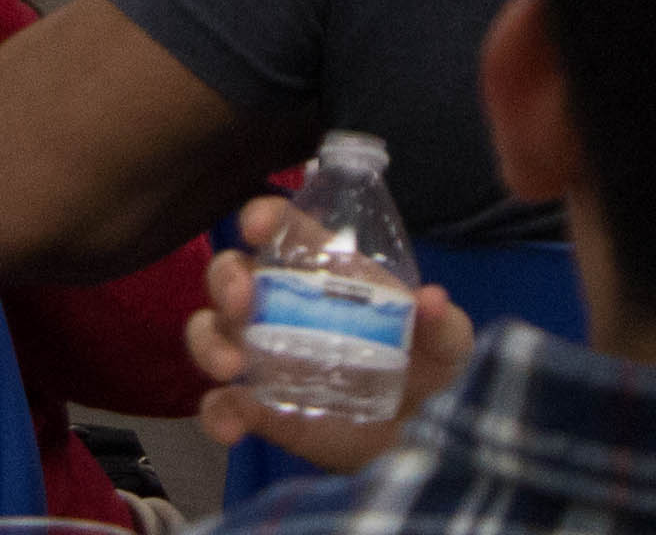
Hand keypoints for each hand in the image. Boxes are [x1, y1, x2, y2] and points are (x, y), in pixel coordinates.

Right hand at [186, 198, 473, 465]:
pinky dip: (216, 411)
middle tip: (240, 300)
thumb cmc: (424, 369)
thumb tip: (430, 301)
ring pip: (210, 331)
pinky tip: (231, 424)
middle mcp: (278, 305)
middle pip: (230, 272)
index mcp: (321, 273)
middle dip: (225, 278)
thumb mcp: (446, 344)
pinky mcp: (259, 408)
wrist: (415, 440)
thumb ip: (442, 323)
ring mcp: (262, 357)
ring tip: (231, 365)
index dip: (263, 216)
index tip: (256, 224)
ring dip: (209, 342)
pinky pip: (220, 403)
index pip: (282, 229)